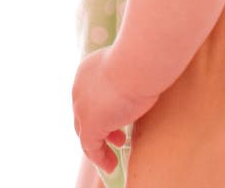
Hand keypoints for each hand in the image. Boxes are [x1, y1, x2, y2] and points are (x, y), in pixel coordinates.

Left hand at [72, 48, 156, 173]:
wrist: (134, 64)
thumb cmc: (139, 61)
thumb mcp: (131, 67)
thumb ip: (129, 74)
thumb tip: (144, 74)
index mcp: (88, 71)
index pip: (89, 95)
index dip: (101, 108)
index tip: (116, 117)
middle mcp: (80, 89)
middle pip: (84, 114)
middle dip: (100, 127)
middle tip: (117, 137)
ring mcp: (82, 108)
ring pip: (85, 132)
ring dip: (98, 146)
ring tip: (111, 157)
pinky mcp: (90, 125)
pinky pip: (90, 147)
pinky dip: (99, 157)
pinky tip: (111, 165)